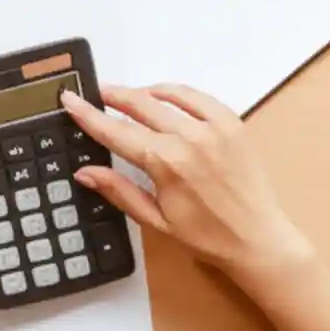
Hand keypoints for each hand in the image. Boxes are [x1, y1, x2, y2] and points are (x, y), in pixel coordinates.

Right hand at [61, 84, 313, 280]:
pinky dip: (174, 92)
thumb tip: (84, 171)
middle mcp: (188, 139)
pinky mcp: (231, 123)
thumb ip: (118, 190)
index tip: (70, 99)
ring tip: (125, 96)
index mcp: (165, 164)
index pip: (116, 131)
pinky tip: (161, 96)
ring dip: (140, 92)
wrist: (259, 238)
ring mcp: (213, 127)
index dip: (88, 114)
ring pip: (165, 96)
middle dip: (112, 95)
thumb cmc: (207, 236)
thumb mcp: (155, 220)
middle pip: (138, 104)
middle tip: (94, 92)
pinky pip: (196, 96)